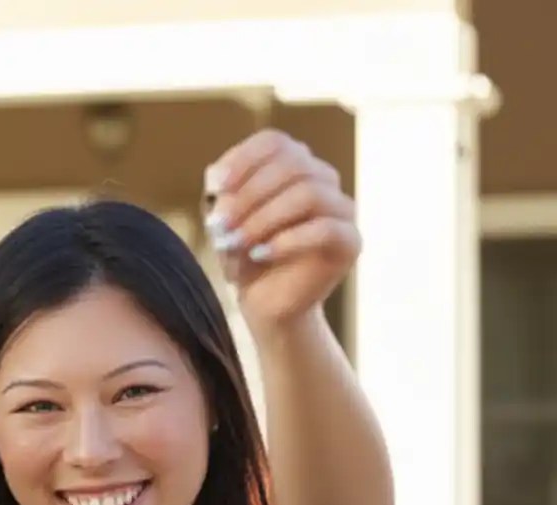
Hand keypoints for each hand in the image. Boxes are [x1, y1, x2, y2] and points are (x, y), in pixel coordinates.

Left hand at [203, 130, 358, 335]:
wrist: (266, 301)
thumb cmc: (244, 254)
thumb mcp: (227, 219)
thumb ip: (225, 194)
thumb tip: (217, 177)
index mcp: (293, 164)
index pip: (274, 142)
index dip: (243, 159)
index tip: (215, 186)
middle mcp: (322, 179)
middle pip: (292, 164)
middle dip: (249, 195)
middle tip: (220, 226)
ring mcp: (341, 208)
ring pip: (309, 193)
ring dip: (264, 218)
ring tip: (237, 242)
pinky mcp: (350, 241)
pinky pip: (325, 229)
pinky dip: (287, 240)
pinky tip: (260, 255)